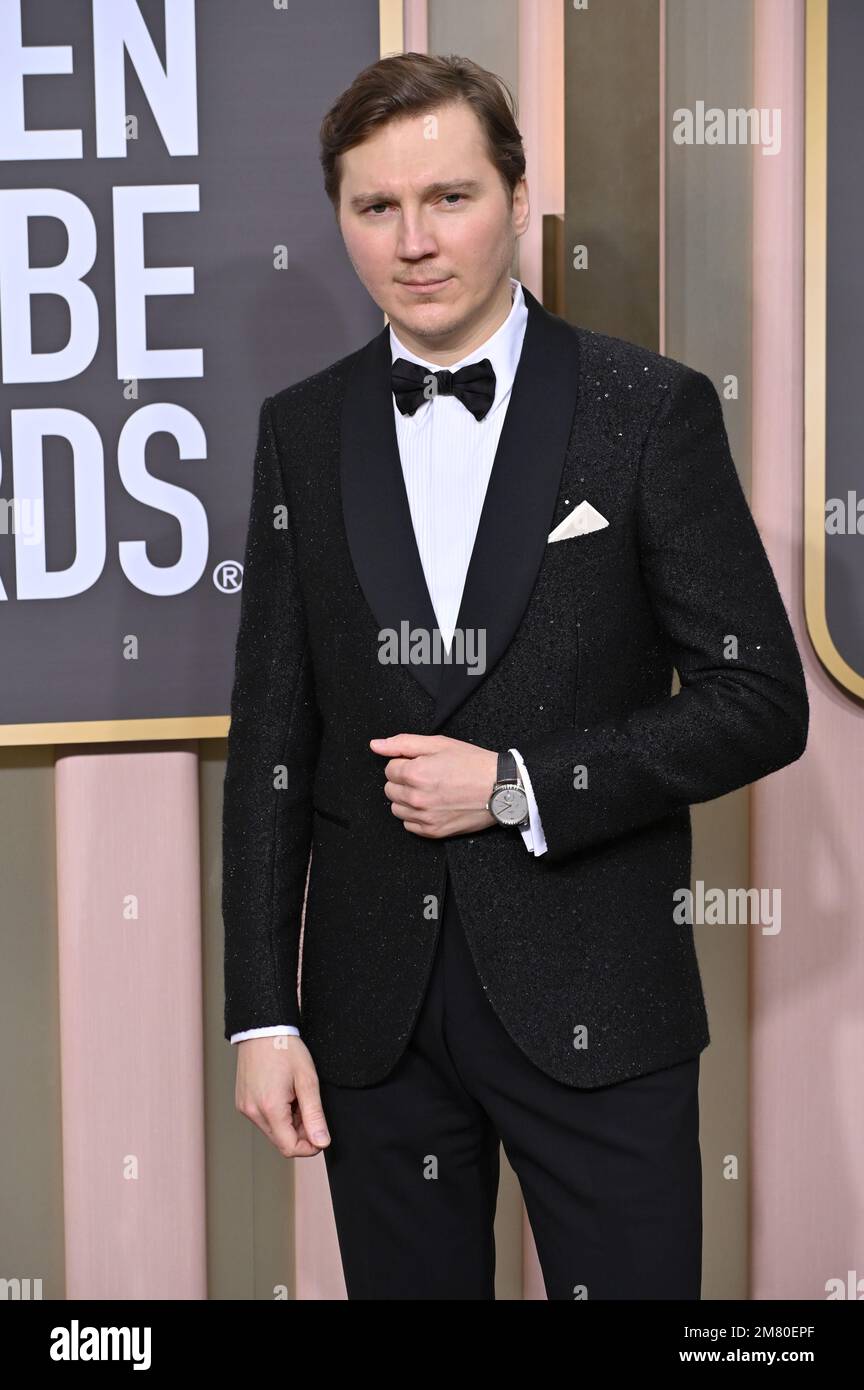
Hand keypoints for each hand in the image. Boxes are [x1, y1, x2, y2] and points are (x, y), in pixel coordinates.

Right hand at [235, 1035, 329, 1157]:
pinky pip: (263, 1119)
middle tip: (308, 1105)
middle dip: (300, 1131)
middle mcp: (252, 1112)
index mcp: (269, 1108)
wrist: (262, 1028)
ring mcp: (245, 1107)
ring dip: (288, 1122)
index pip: (290, 1148)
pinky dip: (276, 1113)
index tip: (320, 1133)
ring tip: (294, 1095)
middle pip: (281, 1141)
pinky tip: (282, 1092)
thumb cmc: (285, 1049)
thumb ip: (315, 1115)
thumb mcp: (307, 1080)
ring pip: (272, 1130)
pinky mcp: (242, 1102)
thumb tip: (322, 1142)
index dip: (309, 1146)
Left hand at [370, 733, 497, 838]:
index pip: (389, 769)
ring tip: (430, 791)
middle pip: (390, 789)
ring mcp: (424, 817)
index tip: (422, 764)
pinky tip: (433, 806)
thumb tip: (376, 745)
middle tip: (427, 776)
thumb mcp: (439, 743)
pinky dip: (416, 816)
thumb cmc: (474, 764)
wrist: (501, 788)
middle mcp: (416, 797)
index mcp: (416, 773)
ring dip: (407, 799)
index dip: (405, 763)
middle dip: (403, 781)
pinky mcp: (433, 831)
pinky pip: (409, 825)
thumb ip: (403, 743)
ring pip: (397, 809)